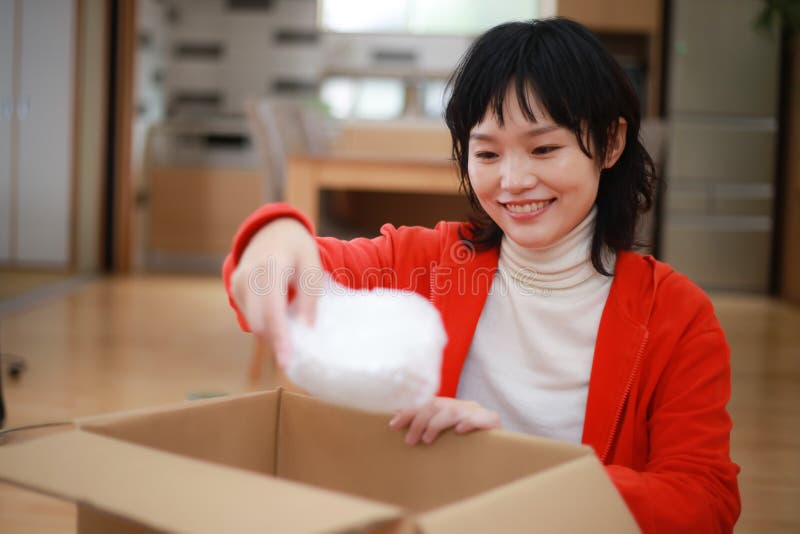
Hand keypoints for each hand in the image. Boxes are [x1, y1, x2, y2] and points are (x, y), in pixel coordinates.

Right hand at [230, 217, 321, 367]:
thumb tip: (307, 329)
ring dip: (270, 332)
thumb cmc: (297, 249)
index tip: (287, 360)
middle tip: (292, 355)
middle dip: (275, 341)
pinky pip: (249, 315)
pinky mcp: (235, 287)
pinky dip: (264, 322)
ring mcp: (239, 281)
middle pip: (259, 321)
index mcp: (272, 266)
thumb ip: (310, 297)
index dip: (280, 336)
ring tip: (289, 331)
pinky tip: (278, 315)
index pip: (273, 309)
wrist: (272, 230)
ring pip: (253, 321)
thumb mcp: (313, 266)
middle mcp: (250, 274)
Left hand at [389, 397, 500, 444]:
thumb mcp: (444, 435)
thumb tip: (395, 416)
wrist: (500, 451)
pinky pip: (480, 418)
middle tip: (410, 441)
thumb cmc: (466, 444)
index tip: (393, 424)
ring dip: (436, 424)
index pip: (424, 403)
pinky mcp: (492, 420)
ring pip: (452, 410)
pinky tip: (459, 431)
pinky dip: (469, 422)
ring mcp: (477, 411)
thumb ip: (425, 426)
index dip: (408, 412)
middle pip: (435, 405)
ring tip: (427, 439)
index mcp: (449, 406)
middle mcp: (461, 405)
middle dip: (418, 421)